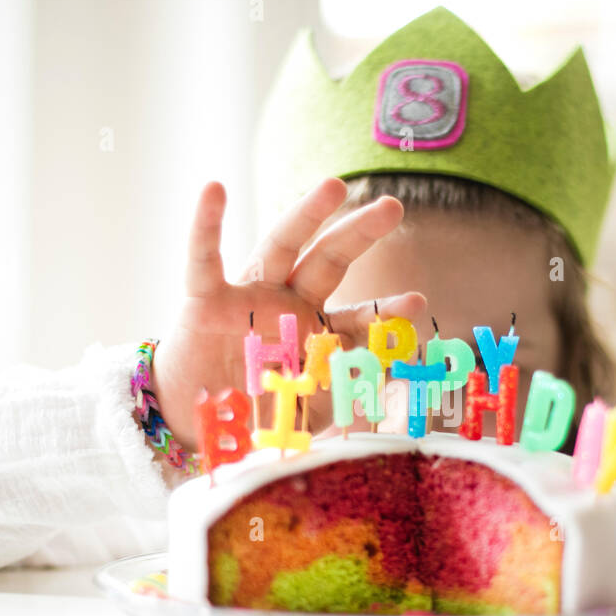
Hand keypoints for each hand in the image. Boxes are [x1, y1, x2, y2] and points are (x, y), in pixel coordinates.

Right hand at [150, 177, 426, 448]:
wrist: (200, 429)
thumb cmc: (259, 416)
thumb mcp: (310, 408)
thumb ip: (344, 394)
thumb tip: (384, 380)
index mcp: (317, 331)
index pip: (358, 314)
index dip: (385, 310)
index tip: (416, 303)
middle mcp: (288, 305)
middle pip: (329, 260)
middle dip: (359, 233)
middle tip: (392, 206)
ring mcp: (249, 297)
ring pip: (280, 245)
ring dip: (305, 214)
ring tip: (334, 186)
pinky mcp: (205, 300)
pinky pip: (204, 258)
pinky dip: (206, 225)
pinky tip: (214, 190)